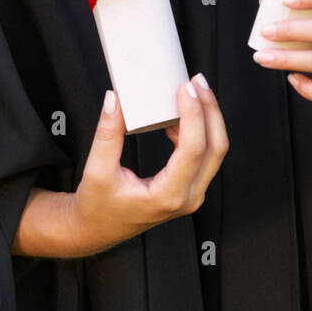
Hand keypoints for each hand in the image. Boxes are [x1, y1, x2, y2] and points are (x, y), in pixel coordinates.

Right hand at [61, 76, 227, 256]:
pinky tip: (182, 112)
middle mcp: (188, 198)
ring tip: (190, 90)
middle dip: (209, 110)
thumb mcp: (97, 170)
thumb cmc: (96, 206)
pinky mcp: (189, 187)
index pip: (193, 150)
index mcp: (167, 196)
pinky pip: (204, 154)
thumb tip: (116, 99)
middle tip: (196, 81)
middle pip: (215, 148)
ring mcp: (192, 194)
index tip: (185, 88)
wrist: (96, 229)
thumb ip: (107, 134)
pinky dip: (199, 128)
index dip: (194, 115)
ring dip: (207, 117)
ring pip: (215, 150)